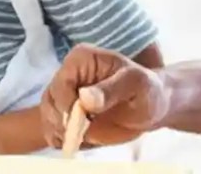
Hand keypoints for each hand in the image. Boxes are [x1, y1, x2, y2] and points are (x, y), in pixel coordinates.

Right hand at [41, 44, 168, 149]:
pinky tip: (82, 141)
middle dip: (65, 122)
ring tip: (87, 135)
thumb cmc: (146, 90)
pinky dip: (63, 140)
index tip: (86, 120)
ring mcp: (65, 96)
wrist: (153, 106)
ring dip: (63, 133)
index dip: (68, 106)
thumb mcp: (137, 85)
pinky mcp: (66, 115)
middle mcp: (68, 75)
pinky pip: (53, 131)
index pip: (60, 84)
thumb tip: (85, 98)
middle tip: (88, 130)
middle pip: (49, 102)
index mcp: (81, 59)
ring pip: (48, 118)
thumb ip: (112, 89)